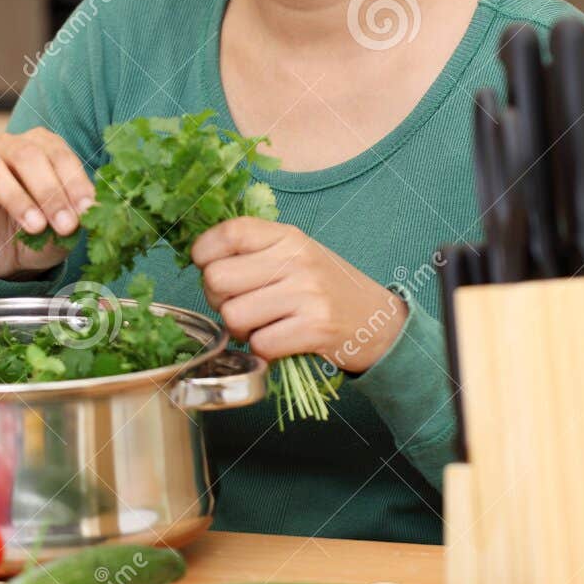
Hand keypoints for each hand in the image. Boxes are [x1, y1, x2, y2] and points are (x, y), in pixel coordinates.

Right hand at [0, 126, 95, 280]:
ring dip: (15, 196)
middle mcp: (9, 150)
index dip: (74, 183)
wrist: (5, 261)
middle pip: (28, 156)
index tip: (86, 211)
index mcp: (43, 150)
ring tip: (34, 225)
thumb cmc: (37, 238)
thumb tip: (88, 216)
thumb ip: (72, 225)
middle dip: (50, 191)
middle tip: (65, 225)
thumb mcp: (61, 236)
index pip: (60, 156)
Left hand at [190, 218, 408, 373]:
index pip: (229, 232)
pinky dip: (264, 350)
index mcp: (288, 237)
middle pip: (217, 279)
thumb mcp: (297, 256)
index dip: (205, 253)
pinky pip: (260, 344)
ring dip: (241, 331)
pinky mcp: (315, 328)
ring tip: (264, 326)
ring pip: (233, 316)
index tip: (207, 267)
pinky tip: (281, 342)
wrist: (380, 321)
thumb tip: (204, 261)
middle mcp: (296, 260)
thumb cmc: (328, 290)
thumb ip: (257, 253)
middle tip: (241, 307)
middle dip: (218, 301)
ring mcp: (307, 293)